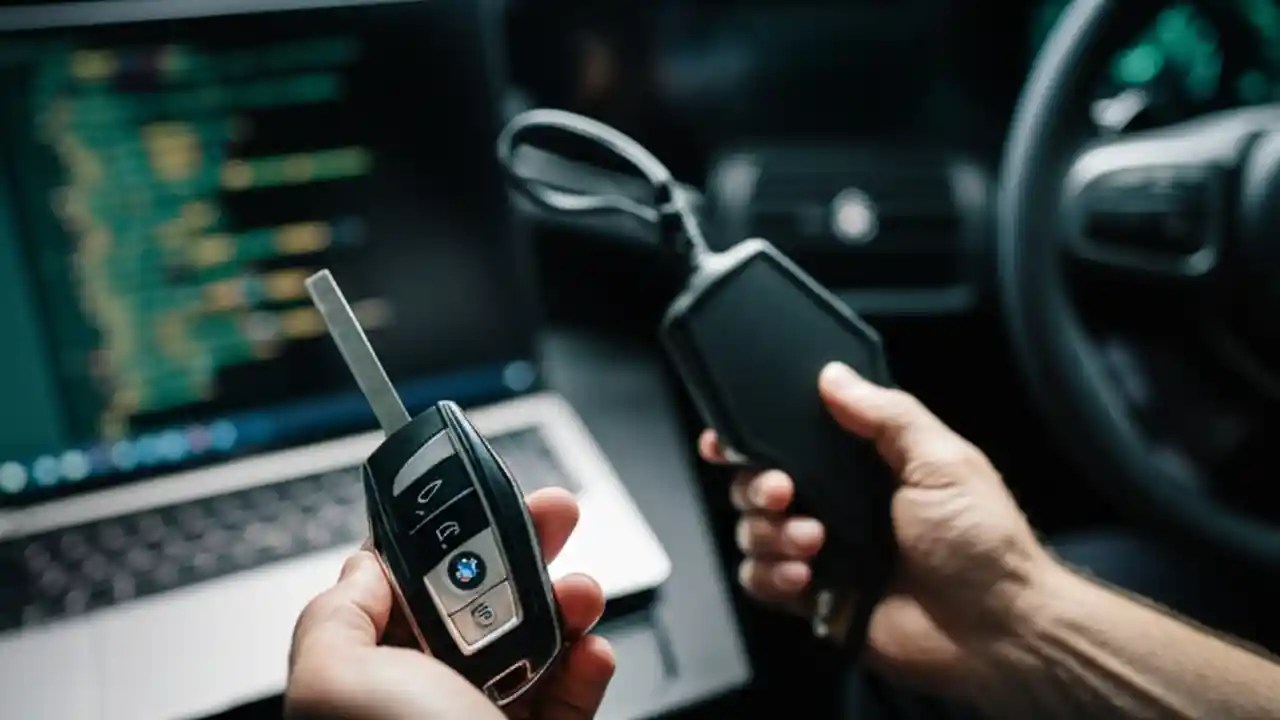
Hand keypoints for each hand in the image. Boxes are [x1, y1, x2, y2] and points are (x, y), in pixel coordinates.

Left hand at [284, 487, 614, 719]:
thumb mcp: (335, 684)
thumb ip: (334, 616)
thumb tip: (359, 568)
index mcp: (369, 678)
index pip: (402, 587)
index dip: (441, 534)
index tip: (474, 495)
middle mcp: (425, 701)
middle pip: (478, 601)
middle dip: (519, 550)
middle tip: (553, 514)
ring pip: (533, 641)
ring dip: (564, 603)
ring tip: (580, 591)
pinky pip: (570, 694)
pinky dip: (589, 667)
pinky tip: (592, 652)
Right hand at [699, 362, 1053, 692]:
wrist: (994, 629)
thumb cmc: (983, 543)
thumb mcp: (943, 462)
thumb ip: (887, 416)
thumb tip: (833, 375)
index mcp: (862, 466)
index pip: (792, 439)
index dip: (751, 437)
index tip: (728, 438)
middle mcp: (836, 504)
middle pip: (758, 482)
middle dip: (758, 485)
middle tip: (783, 493)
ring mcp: (821, 552)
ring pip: (753, 530)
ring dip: (770, 534)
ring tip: (815, 544)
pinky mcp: (813, 598)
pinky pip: (760, 580)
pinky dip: (771, 576)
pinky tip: (805, 577)